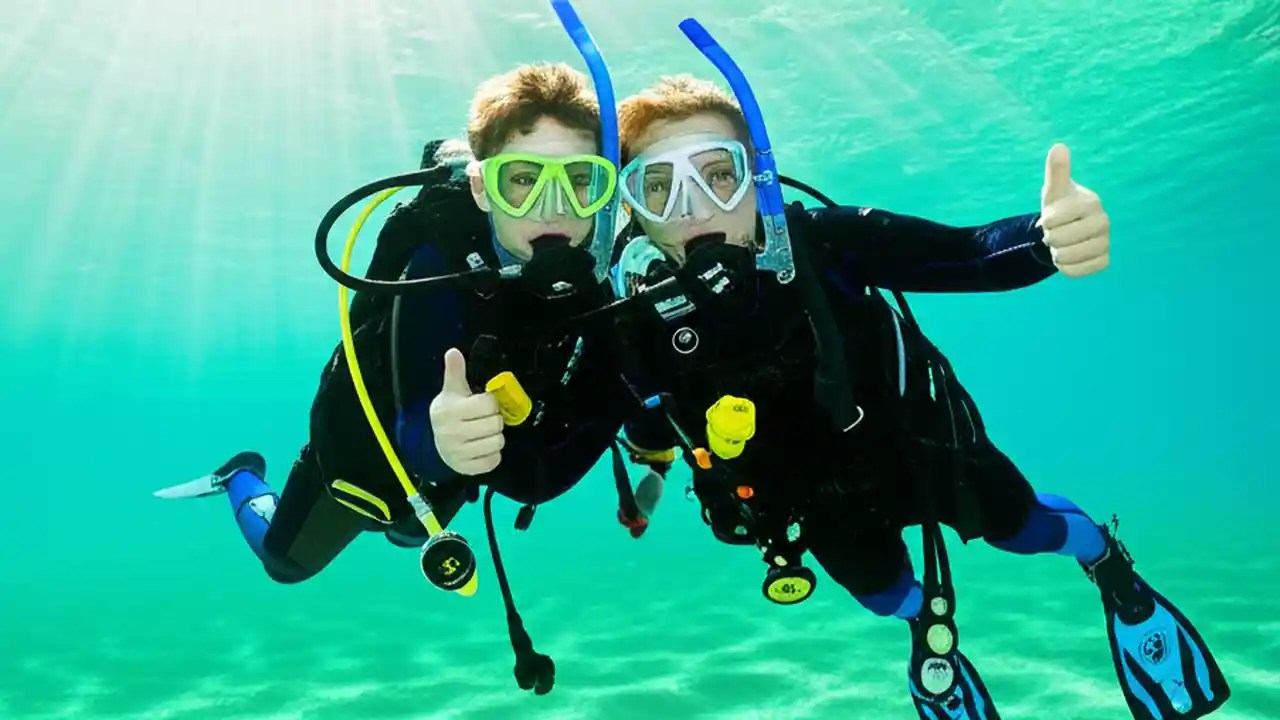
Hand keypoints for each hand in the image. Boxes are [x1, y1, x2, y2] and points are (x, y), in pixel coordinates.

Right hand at [429, 348, 504, 474]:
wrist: (436, 444)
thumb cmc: (450, 413)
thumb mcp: (451, 391)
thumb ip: (454, 372)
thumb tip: (453, 351)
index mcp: (450, 411)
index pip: (488, 404)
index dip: (490, 403)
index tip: (482, 405)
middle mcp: (452, 433)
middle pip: (496, 424)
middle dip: (494, 420)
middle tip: (484, 420)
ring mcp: (459, 453)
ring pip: (498, 443)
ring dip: (496, 438)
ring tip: (484, 434)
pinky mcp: (466, 469)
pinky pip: (493, 461)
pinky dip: (493, 455)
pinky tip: (483, 448)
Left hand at [1040, 143, 1109, 277]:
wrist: (1067, 230)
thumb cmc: (1059, 206)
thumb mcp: (1054, 190)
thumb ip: (1056, 171)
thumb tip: (1058, 147)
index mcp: (1092, 202)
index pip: (1054, 219)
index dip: (1046, 220)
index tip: (1052, 216)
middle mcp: (1104, 222)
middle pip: (1060, 239)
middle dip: (1050, 237)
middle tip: (1056, 231)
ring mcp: (1106, 243)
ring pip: (1067, 257)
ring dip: (1056, 253)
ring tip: (1061, 244)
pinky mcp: (1103, 262)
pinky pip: (1077, 272)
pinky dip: (1066, 268)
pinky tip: (1069, 257)